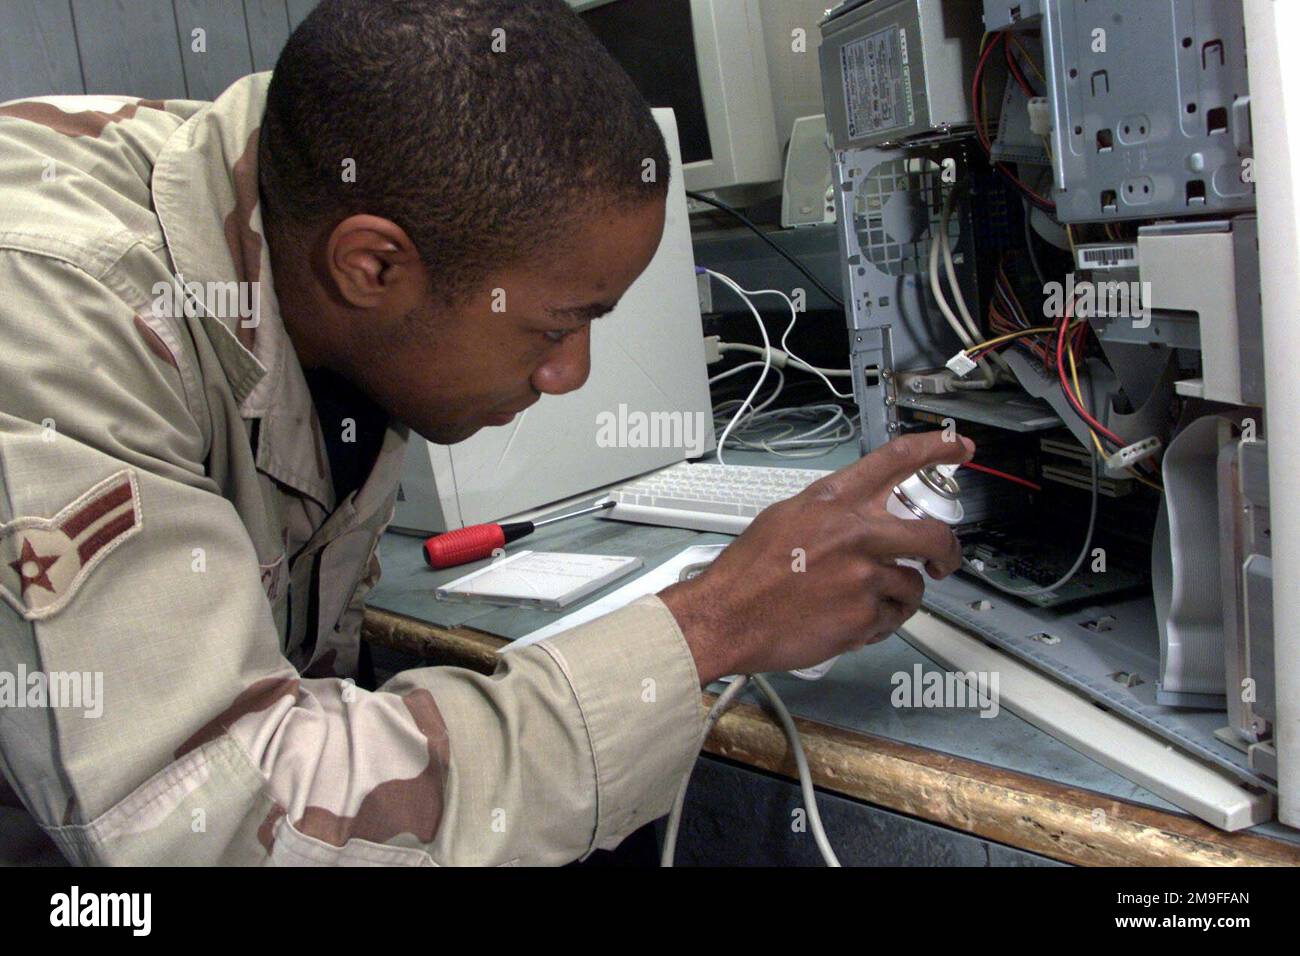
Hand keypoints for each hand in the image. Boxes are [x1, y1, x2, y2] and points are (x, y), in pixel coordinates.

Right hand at [659, 431, 974, 683]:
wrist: (726, 617)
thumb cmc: (747, 573)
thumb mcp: (784, 517)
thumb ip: (830, 511)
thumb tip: (860, 512)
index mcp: (834, 501)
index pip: (897, 459)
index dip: (936, 448)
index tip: (958, 447)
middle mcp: (856, 533)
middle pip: (933, 534)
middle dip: (947, 551)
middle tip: (943, 560)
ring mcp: (864, 575)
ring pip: (912, 585)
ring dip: (896, 596)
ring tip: (859, 602)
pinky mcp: (865, 615)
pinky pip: (891, 618)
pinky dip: (876, 623)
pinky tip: (846, 620)